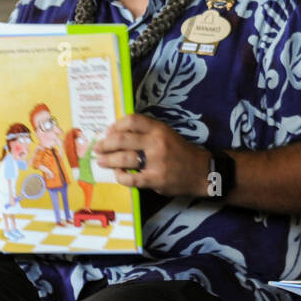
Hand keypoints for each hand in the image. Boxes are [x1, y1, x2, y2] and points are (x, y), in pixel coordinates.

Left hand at [94, 113, 210, 197]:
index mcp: (159, 129)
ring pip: (124, 159)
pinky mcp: (156, 179)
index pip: (132, 120)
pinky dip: (121, 177)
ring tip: (101, 161)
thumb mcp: (167, 135)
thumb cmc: (181, 152)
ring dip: (108, 160)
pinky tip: (119, 174)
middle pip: (122, 139)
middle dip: (105, 144)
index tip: (108, 131)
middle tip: (98, 148)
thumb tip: (118, 135)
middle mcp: (156, 143)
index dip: (116, 125)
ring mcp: (156, 162)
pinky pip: (131, 179)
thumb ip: (146, 133)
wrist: (202, 172)